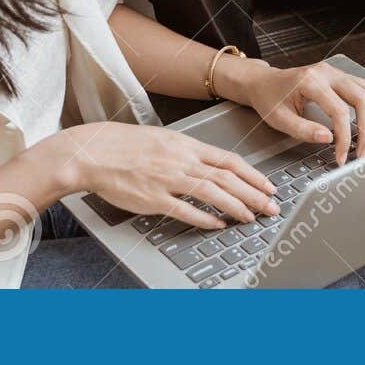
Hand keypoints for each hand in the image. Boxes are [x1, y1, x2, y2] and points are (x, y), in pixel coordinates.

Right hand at [52, 121, 278, 229]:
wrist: (94, 151)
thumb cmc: (126, 146)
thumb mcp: (164, 140)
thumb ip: (188, 153)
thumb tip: (211, 165)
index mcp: (186, 145)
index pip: (229, 160)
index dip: (253, 175)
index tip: (268, 186)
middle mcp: (181, 160)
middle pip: (227, 177)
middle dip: (253, 194)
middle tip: (271, 207)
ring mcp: (168, 179)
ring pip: (212, 192)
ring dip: (235, 206)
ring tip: (251, 217)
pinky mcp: (152, 198)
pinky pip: (184, 210)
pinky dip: (204, 218)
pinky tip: (217, 225)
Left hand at [224, 58, 364, 166]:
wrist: (264, 82)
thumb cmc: (269, 98)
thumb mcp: (279, 119)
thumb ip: (303, 130)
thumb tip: (328, 139)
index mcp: (310, 81)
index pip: (339, 111)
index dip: (344, 137)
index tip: (341, 156)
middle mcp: (327, 72)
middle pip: (362, 98)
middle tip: (361, 151)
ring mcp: (335, 72)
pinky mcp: (340, 76)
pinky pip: (364, 88)